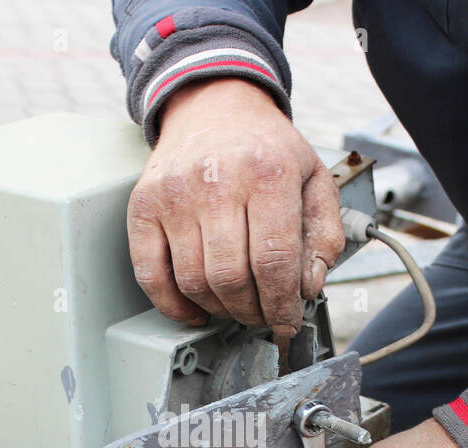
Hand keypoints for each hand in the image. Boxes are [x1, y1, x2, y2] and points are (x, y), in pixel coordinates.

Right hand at [126, 78, 345, 342]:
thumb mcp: (314, 179)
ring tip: (236, 308)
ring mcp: (174, 194)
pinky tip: (195, 310)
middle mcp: (216, 181)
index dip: (282, 305)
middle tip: (263, 315)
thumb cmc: (265, 147)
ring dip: (218, 310)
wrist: (214, 105)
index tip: (287, 322)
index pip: (273, 261)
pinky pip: (150, 273)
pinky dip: (172, 305)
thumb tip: (308, 287)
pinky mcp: (144, 205)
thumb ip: (324, 235)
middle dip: (251, 312)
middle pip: (230, 278)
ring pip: (193, 282)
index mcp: (266, 173)